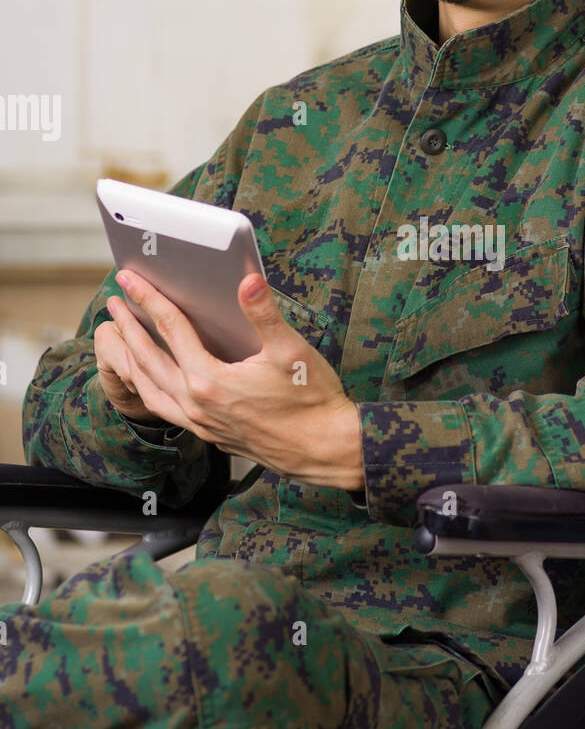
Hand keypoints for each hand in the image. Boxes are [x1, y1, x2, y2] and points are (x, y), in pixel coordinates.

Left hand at [104, 269, 363, 488]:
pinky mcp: (211, 435)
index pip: (171, 329)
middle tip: (113, 304)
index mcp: (210, 380)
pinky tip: (152, 381)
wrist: (326, 450)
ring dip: (131, 361)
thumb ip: (264, 313)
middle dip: (128, 328)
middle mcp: (197, 404)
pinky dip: (148, 389)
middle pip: (148, 360)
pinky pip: (164, 410)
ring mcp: (201, 424)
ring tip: (121, 341)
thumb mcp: (290, 351)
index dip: (148, 299)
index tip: (130, 278)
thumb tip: (248, 279)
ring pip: (150, 389)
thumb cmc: (312, 401)